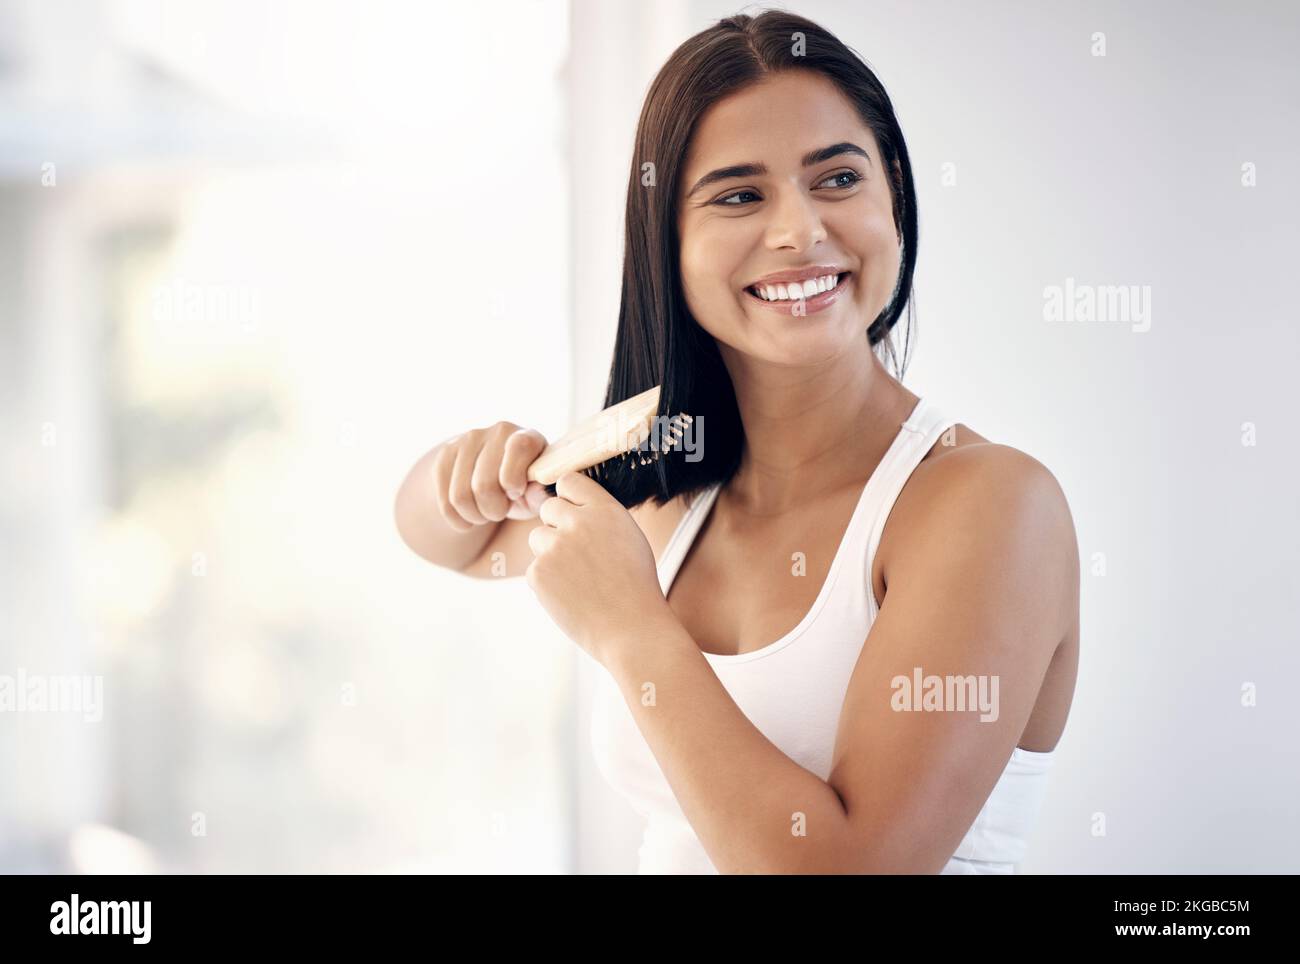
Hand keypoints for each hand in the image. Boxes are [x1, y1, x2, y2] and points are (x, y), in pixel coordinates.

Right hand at [431, 421, 550, 528]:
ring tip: (486, 512)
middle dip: (494, 510)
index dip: (514, 478)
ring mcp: (467, 440)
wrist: (492, 476)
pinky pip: (444, 502)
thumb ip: (539, 495)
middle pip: (484, 485)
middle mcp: (496, 432)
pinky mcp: (445, 454)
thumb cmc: (523, 488)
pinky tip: (470, 514)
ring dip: (475, 516)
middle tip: (501, 511)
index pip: (519, 448)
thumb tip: (536, 491)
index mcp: (527, 436)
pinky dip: (458, 519)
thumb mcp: (535, 494)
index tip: (516, 493)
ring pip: (460, 496)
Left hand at [525, 471, 673, 664]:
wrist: (632, 630)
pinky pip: (534, 569)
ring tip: (579, 579)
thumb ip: (599, 517)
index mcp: (605, 510)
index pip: (569, 481)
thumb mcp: (629, 538)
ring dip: (550, 553)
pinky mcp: (538, 573)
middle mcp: (578, 523)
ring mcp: (555, 548)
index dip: (569, 498)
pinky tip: (572, 596)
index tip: (573, 512)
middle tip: (577, 553)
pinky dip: (548, 582)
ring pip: (538, 538)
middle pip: (548, 507)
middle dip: (557, 525)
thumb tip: (569, 505)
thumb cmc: (635, 587)